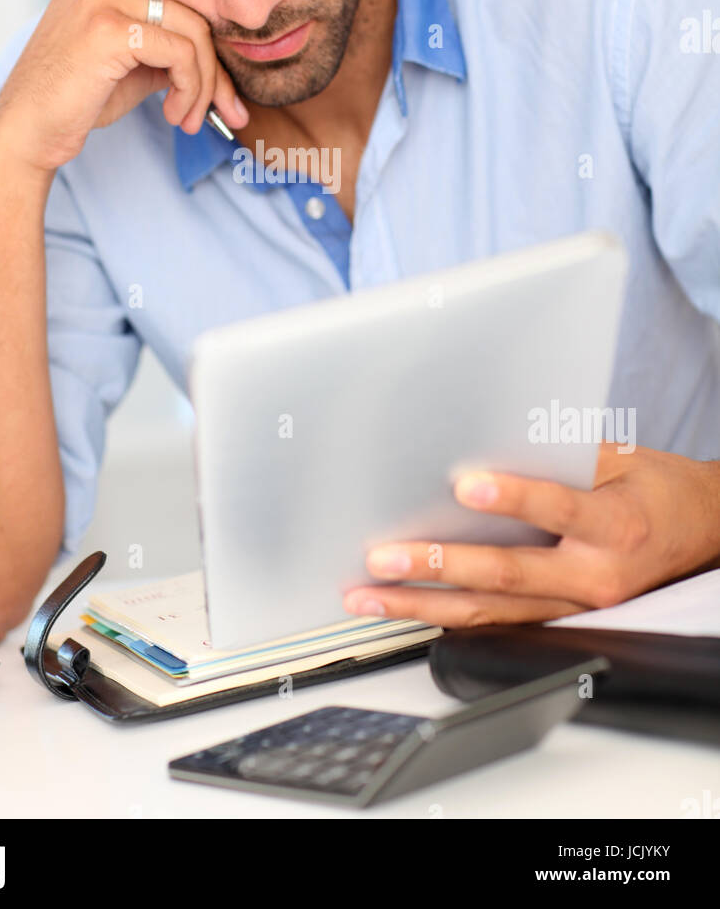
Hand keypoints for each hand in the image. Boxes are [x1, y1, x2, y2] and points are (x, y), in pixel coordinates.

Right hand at [0, 0, 247, 172]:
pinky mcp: (109, 27)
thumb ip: (172, 40)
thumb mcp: (133, 56)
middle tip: (219, 113)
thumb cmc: (75, 94)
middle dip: (214, 71)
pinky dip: (191, 89)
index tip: (222, 93)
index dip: (208, 48)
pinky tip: (174, 114)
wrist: (28, 128)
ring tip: (188, 119)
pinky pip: (181, 54)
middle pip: (192, 12)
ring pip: (193, 34)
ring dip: (204, 86)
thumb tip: (227, 54)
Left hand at [343, 442, 719, 626]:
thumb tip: (493, 433)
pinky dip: (444, 617)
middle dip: (439, 566)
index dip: (513, 496)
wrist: (699, 534)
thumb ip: (560, 450)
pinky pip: (497, 623)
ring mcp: (575, 608)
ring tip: (368, 595)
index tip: (464, 483)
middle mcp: (594, 577)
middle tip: (385, 557)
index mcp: (616, 525)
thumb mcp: (622, 458)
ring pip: (490, 612)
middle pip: (508, 576)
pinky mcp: (558, 620)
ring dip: (422, 605)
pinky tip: (402, 610)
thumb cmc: (655, 489)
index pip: (559, 509)